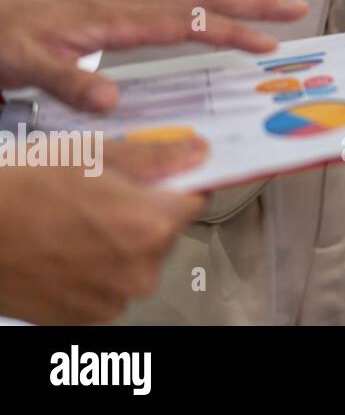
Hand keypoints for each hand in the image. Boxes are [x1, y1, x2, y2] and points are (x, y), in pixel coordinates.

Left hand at [0, 0, 308, 110]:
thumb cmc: (6, 39)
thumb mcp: (26, 65)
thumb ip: (68, 82)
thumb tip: (113, 102)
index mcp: (114, 21)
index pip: (185, 22)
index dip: (229, 33)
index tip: (267, 45)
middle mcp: (130, 8)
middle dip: (254, 4)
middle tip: (299, 9)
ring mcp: (130, 7)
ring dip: (240, 2)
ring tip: (280, 11)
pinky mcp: (126, 14)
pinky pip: (181, 4)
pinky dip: (215, 9)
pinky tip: (227, 20)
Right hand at [0, 137, 206, 324]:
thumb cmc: (19, 190)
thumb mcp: (91, 154)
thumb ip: (155, 156)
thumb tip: (198, 153)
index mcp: (152, 224)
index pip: (196, 197)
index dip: (178, 182)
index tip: (162, 175)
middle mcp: (141, 270)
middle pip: (165, 231)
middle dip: (143, 212)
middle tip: (99, 195)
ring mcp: (113, 298)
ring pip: (135, 260)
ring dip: (117, 242)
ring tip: (72, 223)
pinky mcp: (86, 317)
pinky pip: (108, 286)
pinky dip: (95, 269)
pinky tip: (63, 249)